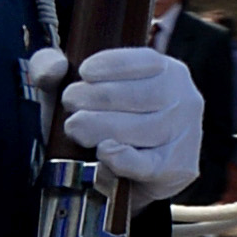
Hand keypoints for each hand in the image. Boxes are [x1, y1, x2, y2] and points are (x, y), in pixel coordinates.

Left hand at [29, 45, 204, 200]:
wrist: (117, 176)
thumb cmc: (94, 121)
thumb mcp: (71, 89)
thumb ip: (51, 66)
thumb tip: (55, 66)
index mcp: (166, 70)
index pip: (144, 61)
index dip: (111, 65)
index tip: (83, 73)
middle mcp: (184, 98)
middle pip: (140, 96)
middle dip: (97, 98)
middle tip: (71, 105)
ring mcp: (186, 134)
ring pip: (144, 128)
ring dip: (102, 128)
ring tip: (76, 129)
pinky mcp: (179, 167)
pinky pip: (149, 163)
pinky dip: (122, 158)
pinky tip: (104, 152)